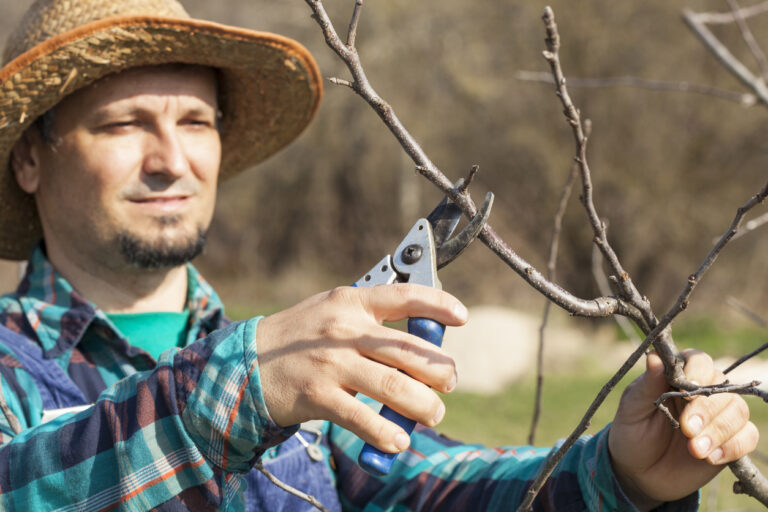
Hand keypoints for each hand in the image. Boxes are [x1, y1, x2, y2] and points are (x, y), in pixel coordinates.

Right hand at [256, 284, 466, 453]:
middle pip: (406, 350)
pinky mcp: (317, 395)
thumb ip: (371, 322)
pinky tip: (398, 441)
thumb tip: (421, 346)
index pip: (403, 296)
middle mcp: (342, 330)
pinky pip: (360, 417)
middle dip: (438, 370)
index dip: (437, 304)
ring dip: (422, 405)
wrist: (245, 362)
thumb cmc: (300, 338)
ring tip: (433, 413)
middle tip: (449, 383)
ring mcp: (330, 363)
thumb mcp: (332, 313)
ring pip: (391, 386)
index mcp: (350, 302)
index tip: (462, 316)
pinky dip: (384, 432)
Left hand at [609, 350, 757, 509]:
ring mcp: (719, 416)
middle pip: (723, 387)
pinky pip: (748, 436)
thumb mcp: (633, 408)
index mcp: (678, 376)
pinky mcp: (730, 440)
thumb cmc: (633, 432)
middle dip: (706, 409)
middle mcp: (703, 391)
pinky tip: (709, 457)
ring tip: (695, 449)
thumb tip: (654, 356)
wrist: (640, 472)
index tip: (685, 388)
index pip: (699, 360)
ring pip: (738, 410)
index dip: (697, 372)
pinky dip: (732, 447)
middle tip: (686, 429)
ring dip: (719, 431)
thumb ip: (648, 384)